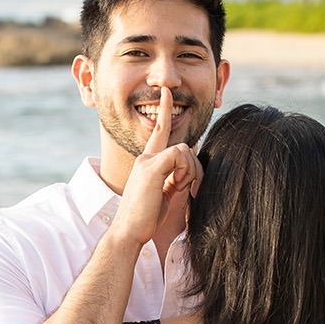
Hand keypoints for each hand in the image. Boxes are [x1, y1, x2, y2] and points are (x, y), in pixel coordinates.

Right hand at [112, 87, 201, 245]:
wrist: (129, 231)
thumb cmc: (146, 217)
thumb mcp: (164, 194)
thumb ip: (174, 178)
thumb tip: (190, 168)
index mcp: (148, 162)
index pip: (158, 130)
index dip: (164, 109)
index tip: (167, 92)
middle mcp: (146, 157)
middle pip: (183, 146)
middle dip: (195, 169)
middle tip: (189, 190)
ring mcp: (147, 161)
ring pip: (184, 150)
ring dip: (190, 173)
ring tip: (180, 190)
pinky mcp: (151, 168)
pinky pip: (178, 156)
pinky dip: (185, 172)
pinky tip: (176, 187)